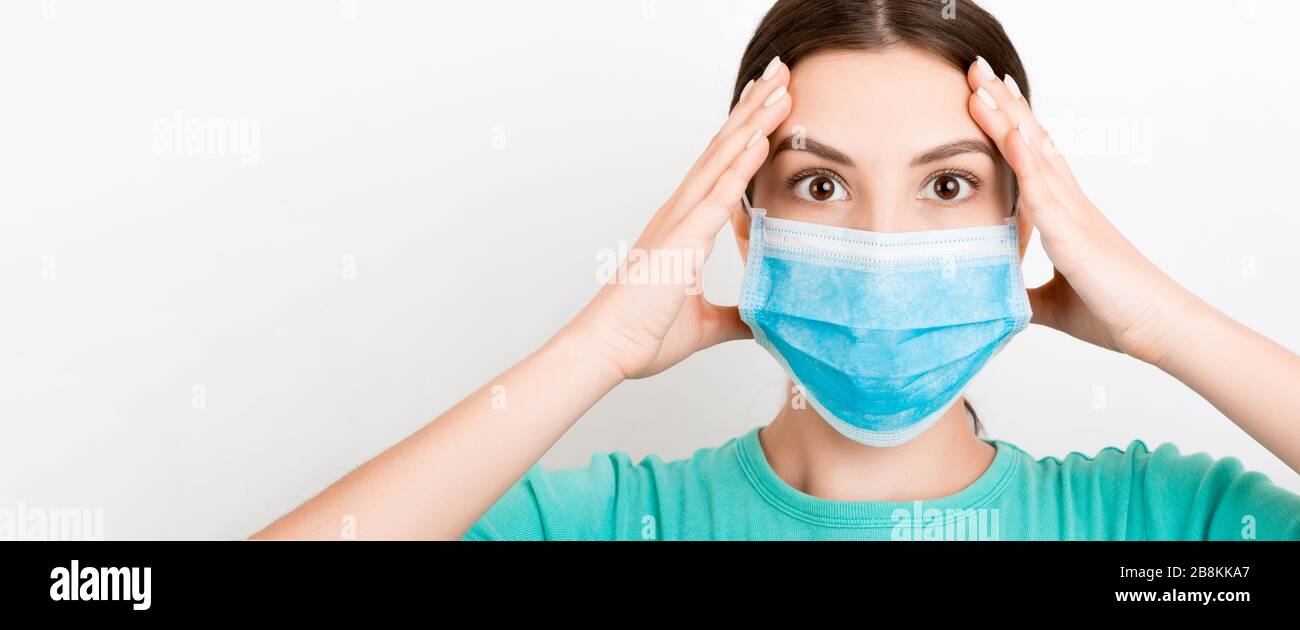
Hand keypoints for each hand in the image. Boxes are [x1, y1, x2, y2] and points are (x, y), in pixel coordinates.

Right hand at [564, 57, 793, 379]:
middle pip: (722, 148)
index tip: (767, 104)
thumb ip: (735, 317)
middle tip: (779, 72)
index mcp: (683, 227)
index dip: (745, 134)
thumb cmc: (641, 335)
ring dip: (752, 121)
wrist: (606, 350)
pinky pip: (718, 195)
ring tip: (780, 85)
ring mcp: (679, 221)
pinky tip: (760, 137)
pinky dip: (740, 165)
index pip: (721, 169)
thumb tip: (763, 319)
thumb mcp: (705, 325)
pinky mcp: (682, 239)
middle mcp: (680, 212)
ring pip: (722, 158)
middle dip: (753, 109)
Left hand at [964, 58, 1196, 366]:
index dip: (1009, 126)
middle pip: (1032, 141)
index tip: (987, 96)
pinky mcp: (1074, 237)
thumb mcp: (1053, 302)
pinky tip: (1010, 134)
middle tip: (976, 69)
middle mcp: (1071, 204)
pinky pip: (1045, 193)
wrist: (1156, 329)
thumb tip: (1000, 297)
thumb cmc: (1114, 311)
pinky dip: (1026, 162)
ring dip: (1006, 119)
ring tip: (981, 84)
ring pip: (1035, 155)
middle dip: (1002, 106)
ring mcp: (1074, 215)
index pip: (1032, 159)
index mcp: (1067, 216)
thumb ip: (1026, 293)